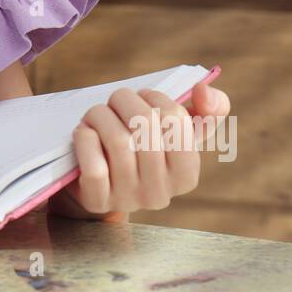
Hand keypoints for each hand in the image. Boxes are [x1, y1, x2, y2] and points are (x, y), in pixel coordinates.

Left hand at [51, 81, 230, 218]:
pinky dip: (86, 140)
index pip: (177, 120)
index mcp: (186, 175)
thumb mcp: (175, 131)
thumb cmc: (142, 147)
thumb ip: (206, 110)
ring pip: (118, 141)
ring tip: (98, 113)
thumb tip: (203, 89)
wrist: (98, 181)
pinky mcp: (98, 201)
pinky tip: (85, 132)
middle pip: (144, 125)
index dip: (156, 98)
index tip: (143, 95)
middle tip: (116, 99)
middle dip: (124, 99)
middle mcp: (160, 193)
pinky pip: (95, 167)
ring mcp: (128, 200)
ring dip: (101, 114)